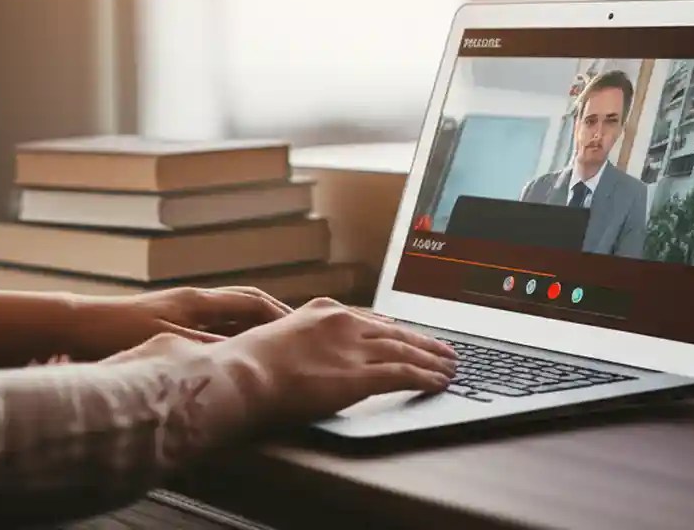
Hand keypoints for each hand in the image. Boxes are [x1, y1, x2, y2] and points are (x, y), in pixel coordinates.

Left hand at [67, 286, 291, 360]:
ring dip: (254, 330)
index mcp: (200, 301)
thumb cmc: (118, 332)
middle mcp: (195, 301)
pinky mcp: (171, 322)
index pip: (254, 301)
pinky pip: (214, 328)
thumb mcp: (170, 343)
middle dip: (274, 320)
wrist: (78, 325)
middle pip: (246, 306)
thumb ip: (210, 349)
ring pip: (230, 318)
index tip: (305, 329)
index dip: (282, 314)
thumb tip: (248, 355)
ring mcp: (183, 310)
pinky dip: (232, 338)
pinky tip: (235, 358)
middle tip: (299, 340)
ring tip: (275, 351)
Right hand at [212, 297, 458, 424]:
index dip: (395, 331)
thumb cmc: (248, 364)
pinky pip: (404, 374)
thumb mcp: (275, 338)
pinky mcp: (361, 376)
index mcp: (324, 311)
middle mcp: (344, 323)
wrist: (243, 376)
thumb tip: (303, 356)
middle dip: (423, 343)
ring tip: (450, 368)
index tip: (409, 335)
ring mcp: (354, 348)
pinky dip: (426, 378)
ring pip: (406, 351)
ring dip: (432, 361)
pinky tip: (438, 382)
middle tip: (445, 350)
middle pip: (395, 333)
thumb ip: (299, 341)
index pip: (370, 320)